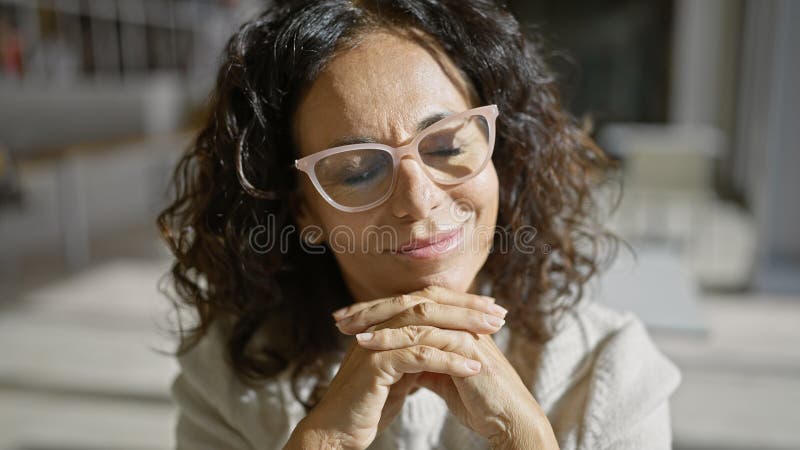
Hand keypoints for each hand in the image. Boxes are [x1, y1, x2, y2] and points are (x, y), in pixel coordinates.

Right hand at [287, 287, 507, 449]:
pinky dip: (449, 360)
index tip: (490, 309)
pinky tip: (472, 367)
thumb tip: (441, 344)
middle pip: (427, 305)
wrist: (336, 431)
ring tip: (493, 334)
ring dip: (463, 328)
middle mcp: (378, 327)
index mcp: (384, 325)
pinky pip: (419, 355)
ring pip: (424, 324)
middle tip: (498, 313)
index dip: (459, 302)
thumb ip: (414, 355)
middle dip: (466, 308)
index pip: (426, 302)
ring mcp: (375, 343)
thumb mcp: (397, 374)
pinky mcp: (376, 365)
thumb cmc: (368, 406)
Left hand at [346, 286, 559, 448]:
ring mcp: (465, 329)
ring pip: (414, 314)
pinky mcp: (466, 346)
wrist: (508, 421)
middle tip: (340, 317)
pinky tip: (369, 345)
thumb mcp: (446, 375)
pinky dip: (392, 339)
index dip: (380, 309)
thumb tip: (404, 357)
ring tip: (348, 329)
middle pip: (411, 300)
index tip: (349, 319)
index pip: (412, 305)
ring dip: (377, 320)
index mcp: (457, 321)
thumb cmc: (480, 401)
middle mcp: (461, 319)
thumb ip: (428, 359)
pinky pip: (422, 336)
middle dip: (372, 307)